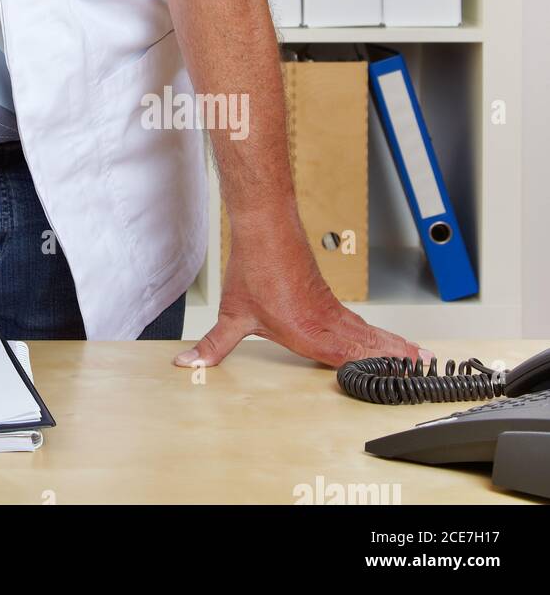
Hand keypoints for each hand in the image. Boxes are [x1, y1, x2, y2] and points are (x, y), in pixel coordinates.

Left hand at [173, 230, 431, 369]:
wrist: (265, 229)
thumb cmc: (253, 270)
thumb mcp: (232, 315)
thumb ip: (213, 346)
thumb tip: (188, 363)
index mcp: (307, 333)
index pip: (345, 360)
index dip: (370, 373)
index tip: (395, 385)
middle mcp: (325, 323)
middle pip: (366, 348)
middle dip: (394, 362)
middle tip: (425, 373)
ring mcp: (330, 310)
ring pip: (367, 333)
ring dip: (393, 347)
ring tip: (421, 360)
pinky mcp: (328, 299)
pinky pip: (359, 322)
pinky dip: (379, 333)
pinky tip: (388, 340)